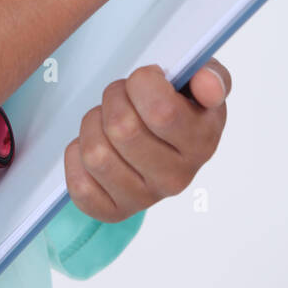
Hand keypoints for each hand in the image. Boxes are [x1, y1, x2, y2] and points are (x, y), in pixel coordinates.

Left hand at [62, 60, 230, 222]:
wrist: (161, 138)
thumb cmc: (178, 104)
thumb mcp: (200, 83)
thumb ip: (211, 76)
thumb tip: (207, 84)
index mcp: (202, 143)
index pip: (160, 111)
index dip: (142, 83)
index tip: (147, 78)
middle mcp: (177, 177)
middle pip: (122, 129)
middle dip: (114, 99)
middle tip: (124, 98)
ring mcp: (145, 198)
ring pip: (96, 154)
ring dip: (93, 125)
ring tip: (108, 120)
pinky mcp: (114, 211)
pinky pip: (79, 186)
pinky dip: (76, 157)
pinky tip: (96, 144)